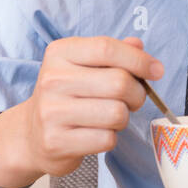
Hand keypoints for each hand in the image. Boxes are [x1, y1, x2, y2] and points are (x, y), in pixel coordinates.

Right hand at [0, 36, 163, 187]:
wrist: (31, 134)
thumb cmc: (67, 96)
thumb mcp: (84, 65)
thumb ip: (113, 53)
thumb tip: (139, 45)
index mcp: (60, 53)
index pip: (107, 49)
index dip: (139, 60)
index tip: (156, 70)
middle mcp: (52, 79)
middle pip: (119, 82)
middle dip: (137, 94)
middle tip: (133, 99)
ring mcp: (51, 112)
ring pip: (116, 113)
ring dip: (123, 118)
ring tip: (111, 116)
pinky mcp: (56, 142)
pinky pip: (106, 139)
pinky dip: (110, 138)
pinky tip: (96, 133)